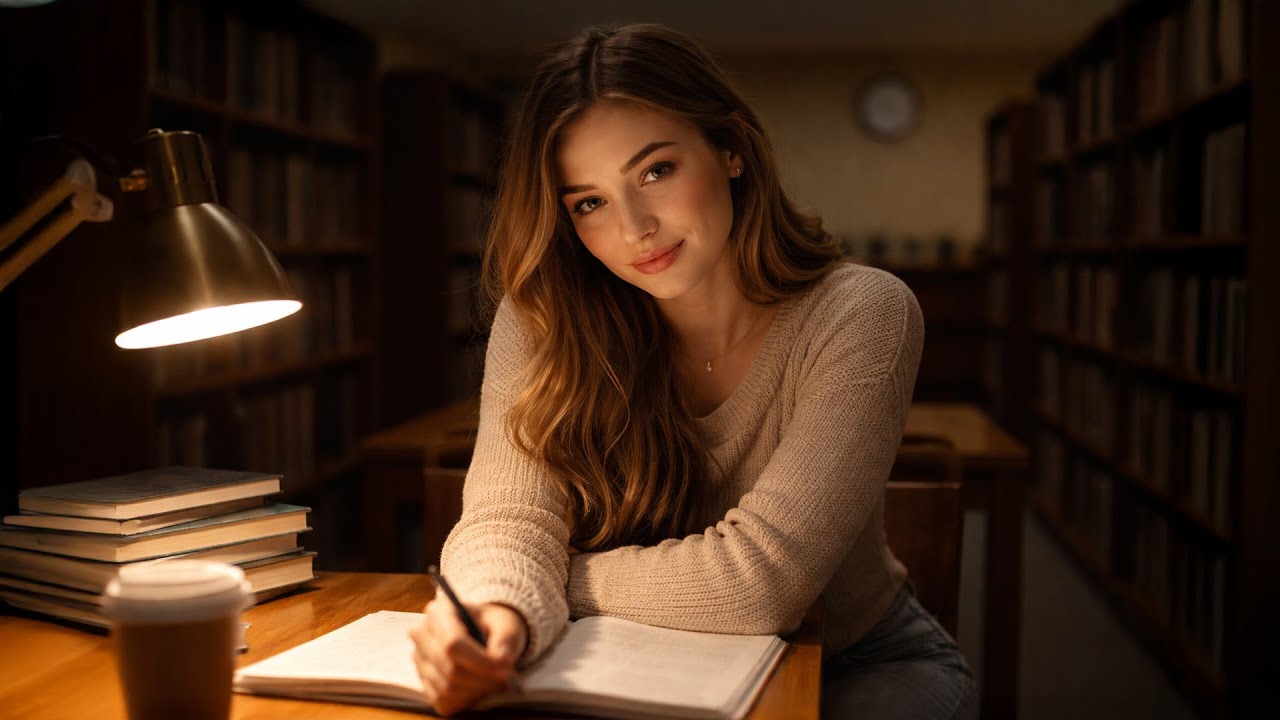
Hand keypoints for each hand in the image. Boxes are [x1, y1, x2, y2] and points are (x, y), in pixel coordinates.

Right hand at [410, 599, 527, 715]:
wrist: (482, 632)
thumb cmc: (493, 625)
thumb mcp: (506, 625)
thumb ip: (506, 639)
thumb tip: (501, 660)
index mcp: (439, 612)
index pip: (453, 644)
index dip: (480, 661)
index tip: (504, 668)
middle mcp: (422, 634)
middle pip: (450, 669)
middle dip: (483, 678)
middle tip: (505, 676)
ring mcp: (419, 660)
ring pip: (447, 688)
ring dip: (477, 690)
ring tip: (494, 679)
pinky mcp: (423, 683)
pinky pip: (443, 701)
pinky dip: (466, 699)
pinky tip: (479, 686)